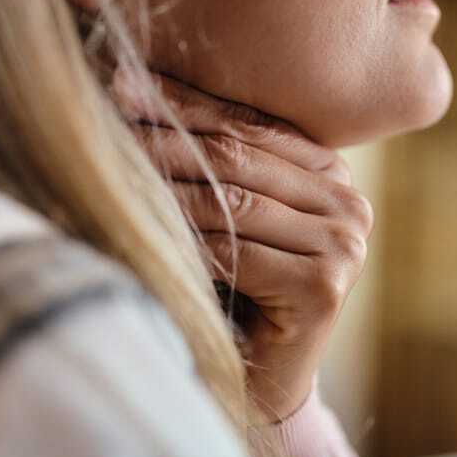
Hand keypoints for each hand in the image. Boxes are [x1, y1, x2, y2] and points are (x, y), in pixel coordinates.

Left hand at [112, 69, 372, 422]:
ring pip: (235, 202)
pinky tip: (144, 228)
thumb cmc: (238, 288)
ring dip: (167, 186)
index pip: (252, 126)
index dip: (184, 104)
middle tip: (105, 114)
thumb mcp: (230, 213)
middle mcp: (351, 206)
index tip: (121, 81)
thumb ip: (213, 158)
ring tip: (111, 165)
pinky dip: (185, 243)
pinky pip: (237, 252)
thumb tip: (128, 80)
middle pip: (241, 158)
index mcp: (335, 176)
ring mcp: (345, 247)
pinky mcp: (323, 287)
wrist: (261, 377)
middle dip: (167, 138)